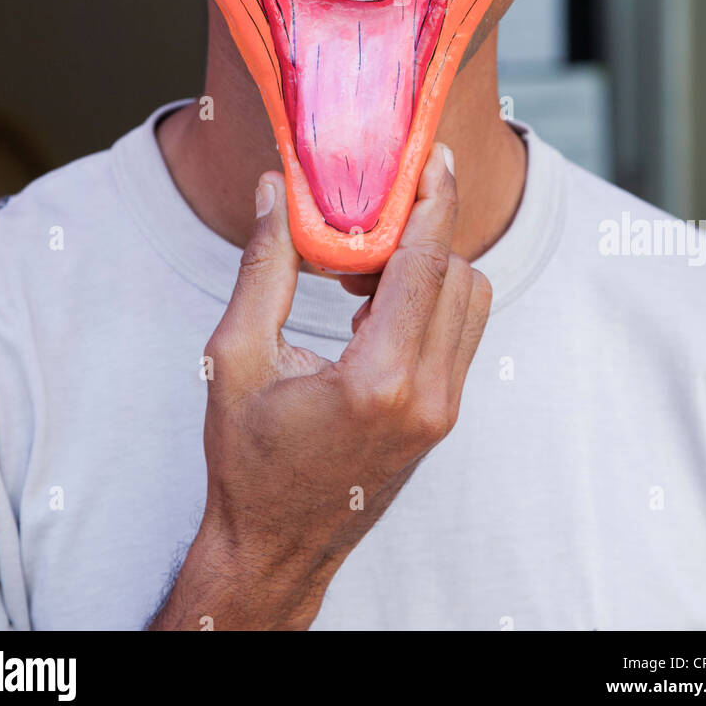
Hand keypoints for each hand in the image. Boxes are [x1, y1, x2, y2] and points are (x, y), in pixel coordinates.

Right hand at [148, 143, 491, 629]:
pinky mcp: (443, 420)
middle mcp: (428, 397)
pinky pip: (459, 336)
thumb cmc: (246, 461)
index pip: (427, 264)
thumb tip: (278, 191)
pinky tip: (372, 312)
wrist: (273, 550)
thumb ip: (264, 267)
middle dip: (423, 233)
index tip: (430, 156)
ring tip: (362, 275)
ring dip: (430, 269)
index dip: (433, 200)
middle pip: (459, 275)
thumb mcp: (234, 357)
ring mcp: (443, 413)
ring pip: (471, 303)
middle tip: (367, 220)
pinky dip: (431, 303)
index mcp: (379, 380)